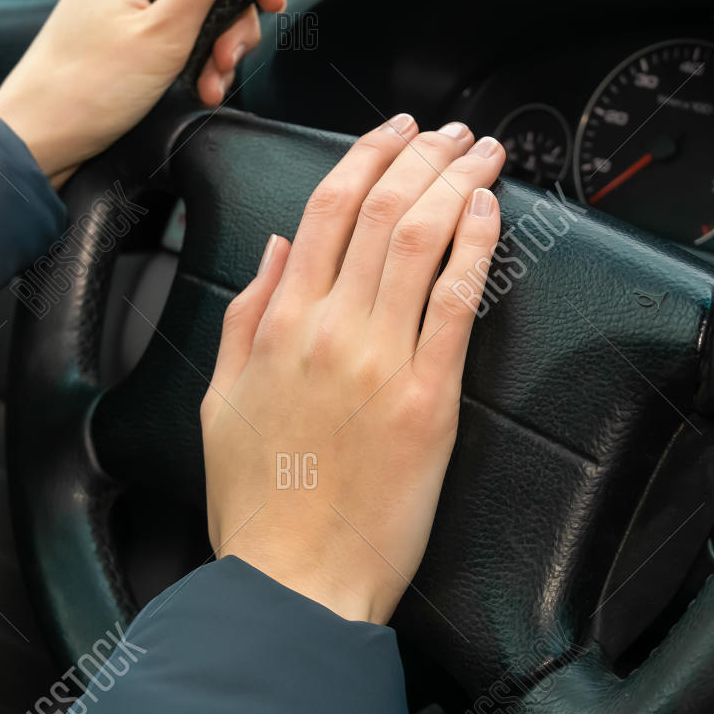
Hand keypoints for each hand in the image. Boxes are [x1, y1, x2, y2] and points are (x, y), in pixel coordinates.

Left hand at [0, 0, 286, 187]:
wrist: (38, 141)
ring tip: (208, 83)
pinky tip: (197, 87)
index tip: (268, 3)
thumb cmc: (86, 89)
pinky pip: (175, 34)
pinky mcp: (123, 35)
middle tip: (227, 58)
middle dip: (230, 22)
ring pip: (196, 10)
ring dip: (214, 48)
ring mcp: (122, 3)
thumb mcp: (167, 29)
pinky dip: (193, 61)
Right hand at [201, 116, 505, 623]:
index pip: (326, 209)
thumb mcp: (222, 399)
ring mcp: (382, 360)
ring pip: (422, 240)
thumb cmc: (259, 503)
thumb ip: (248, 314)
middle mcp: (330, 330)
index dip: (365, 156)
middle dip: (424, 154)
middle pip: (383, 209)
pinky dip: (475, 247)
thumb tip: (277, 248)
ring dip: (459, 183)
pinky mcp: (429, 400)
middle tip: (453, 132)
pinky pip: (457, 303)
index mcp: (279, 325)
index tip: (394, 132)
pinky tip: (491, 213)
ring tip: (484, 155)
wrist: (293, 581)